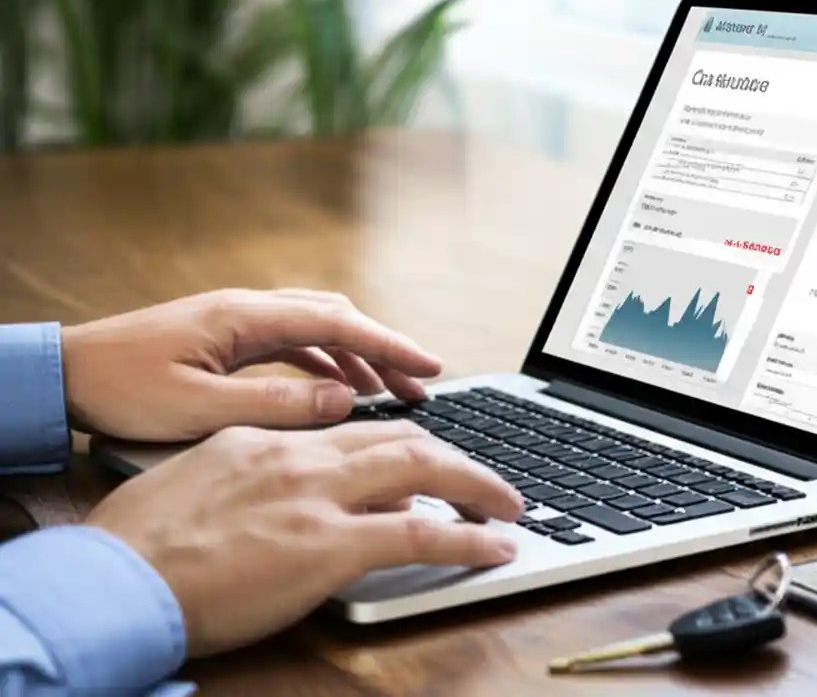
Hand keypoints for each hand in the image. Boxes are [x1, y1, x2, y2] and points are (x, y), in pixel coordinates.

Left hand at [62, 289, 440, 439]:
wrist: (62, 375)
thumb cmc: (120, 390)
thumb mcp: (200, 408)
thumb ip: (276, 406)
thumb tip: (342, 401)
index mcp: (245, 318)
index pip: (339, 325)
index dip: (391, 346)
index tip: (432, 367)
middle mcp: (248, 310)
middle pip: (337, 319)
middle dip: (385, 350)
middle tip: (423, 384)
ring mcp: (238, 323)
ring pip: (318, 330)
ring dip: (358, 359)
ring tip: (392, 393)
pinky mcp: (227, 340)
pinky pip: (294, 345)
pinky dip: (326, 365)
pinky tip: (339, 392)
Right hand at [86, 420, 523, 656]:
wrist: (116, 581)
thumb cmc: (139, 545)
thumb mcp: (193, 484)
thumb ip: (247, 476)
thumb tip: (276, 492)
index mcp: (267, 441)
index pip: (356, 428)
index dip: (403, 441)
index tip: (427, 455)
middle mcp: (301, 456)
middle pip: (402, 439)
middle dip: (454, 457)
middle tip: (485, 480)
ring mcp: (319, 497)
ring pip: (424, 469)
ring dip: (476, 485)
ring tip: (507, 505)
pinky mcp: (330, 545)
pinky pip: (421, 534)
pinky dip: (469, 539)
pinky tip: (496, 547)